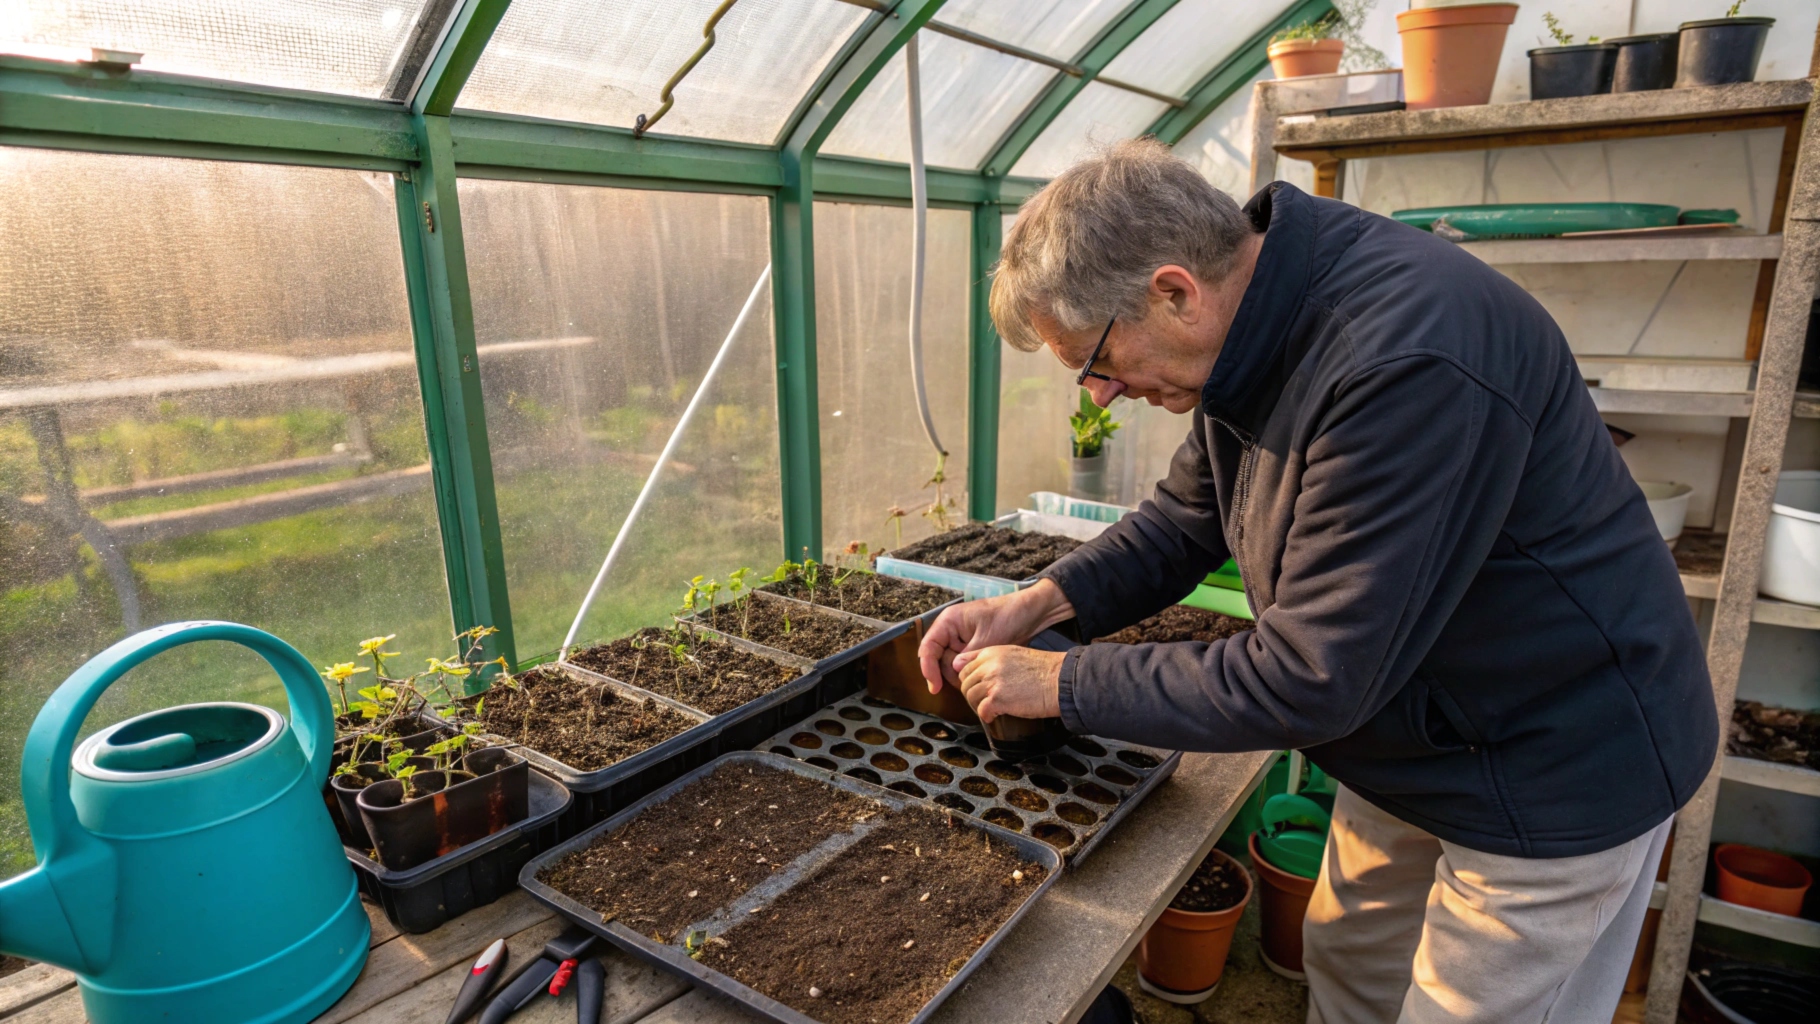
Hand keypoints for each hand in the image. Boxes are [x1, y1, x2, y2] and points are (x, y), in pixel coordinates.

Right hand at [918, 579, 1074, 692]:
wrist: (1031, 614)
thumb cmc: (1008, 617)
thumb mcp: (986, 639)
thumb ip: (967, 656)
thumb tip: (953, 671)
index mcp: (949, 622)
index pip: (928, 648)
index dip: (928, 669)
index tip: (935, 688)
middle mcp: (951, 631)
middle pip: (938, 659)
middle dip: (948, 674)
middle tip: (965, 683)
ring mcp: (962, 640)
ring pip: (951, 664)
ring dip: (960, 674)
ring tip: (976, 678)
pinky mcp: (972, 648)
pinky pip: (963, 664)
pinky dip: (969, 672)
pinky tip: (979, 676)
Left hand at [955, 646, 1063, 723]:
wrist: (1061, 681)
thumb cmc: (1044, 670)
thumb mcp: (1014, 655)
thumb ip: (993, 660)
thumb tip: (969, 667)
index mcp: (992, 652)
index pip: (964, 667)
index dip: (969, 680)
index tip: (977, 688)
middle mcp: (989, 665)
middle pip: (965, 684)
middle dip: (973, 695)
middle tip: (986, 701)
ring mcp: (992, 681)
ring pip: (970, 698)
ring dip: (980, 706)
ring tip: (993, 709)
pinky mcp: (997, 699)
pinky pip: (981, 711)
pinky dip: (987, 716)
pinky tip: (997, 716)